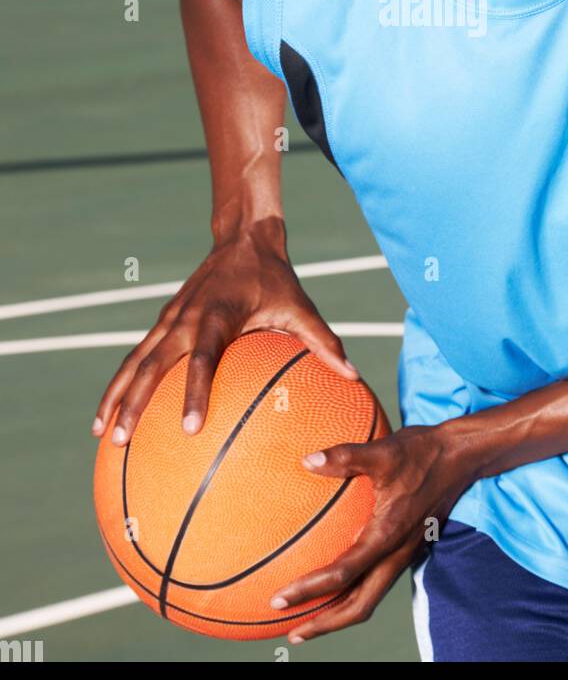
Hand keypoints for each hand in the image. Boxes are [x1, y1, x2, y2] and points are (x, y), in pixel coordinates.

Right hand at [91, 216, 357, 445]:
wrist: (243, 238)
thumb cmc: (275, 278)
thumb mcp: (300, 306)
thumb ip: (323, 340)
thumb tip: (353, 373)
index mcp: (218, 315)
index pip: (203, 358)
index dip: (195, 392)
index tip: (190, 428)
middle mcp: (185, 318)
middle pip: (151, 364)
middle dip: (134, 402)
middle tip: (122, 441)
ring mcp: (169, 320)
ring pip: (134, 361)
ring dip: (116, 395)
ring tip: (102, 434)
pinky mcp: (163, 323)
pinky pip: (136, 356)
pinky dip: (121, 382)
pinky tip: (112, 414)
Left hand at [269, 422, 476, 642]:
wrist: (462, 456)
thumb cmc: (422, 452)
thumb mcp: (384, 451)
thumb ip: (346, 457)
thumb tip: (307, 461)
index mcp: (387, 535)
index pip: (342, 574)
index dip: (309, 590)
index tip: (279, 599)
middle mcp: (396, 552)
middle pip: (359, 605)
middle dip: (325, 623)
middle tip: (293, 632)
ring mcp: (404, 553)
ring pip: (370, 597)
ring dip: (340, 613)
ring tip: (311, 619)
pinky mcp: (408, 547)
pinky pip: (377, 580)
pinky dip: (355, 591)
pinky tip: (338, 580)